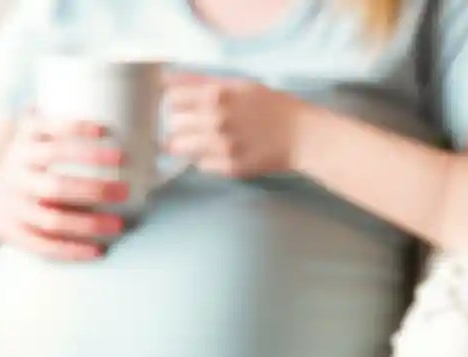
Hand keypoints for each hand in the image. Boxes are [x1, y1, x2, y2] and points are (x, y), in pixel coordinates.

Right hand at [0, 112, 128, 260]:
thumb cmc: (23, 165)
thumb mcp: (28, 137)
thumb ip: (57, 121)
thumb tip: (118, 104)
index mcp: (22, 146)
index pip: (46, 135)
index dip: (74, 130)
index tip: (105, 131)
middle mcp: (15, 176)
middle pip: (56, 184)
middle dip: (93, 188)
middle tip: (126, 188)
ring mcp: (14, 208)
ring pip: (52, 220)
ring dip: (87, 224)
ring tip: (119, 224)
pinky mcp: (15, 234)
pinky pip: (43, 246)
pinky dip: (71, 251)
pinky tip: (98, 251)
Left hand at [164, 74, 306, 178]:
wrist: (302, 136)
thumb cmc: (271, 105)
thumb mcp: (238, 84)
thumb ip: (199, 81)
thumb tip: (165, 78)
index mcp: (216, 95)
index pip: (172, 98)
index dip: (175, 101)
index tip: (183, 105)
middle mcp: (215, 120)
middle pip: (173, 124)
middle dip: (181, 124)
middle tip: (197, 124)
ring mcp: (220, 146)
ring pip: (180, 147)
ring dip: (188, 143)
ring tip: (206, 139)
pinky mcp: (228, 167)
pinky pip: (200, 164)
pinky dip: (206, 159)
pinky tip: (222, 152)